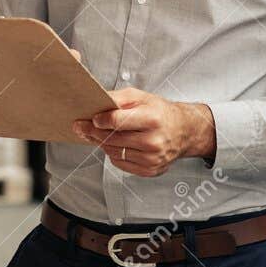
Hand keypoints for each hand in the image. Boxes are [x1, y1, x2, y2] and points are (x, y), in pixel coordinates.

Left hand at [73, 88, 215, 177]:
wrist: (184, 131)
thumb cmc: (160, 112)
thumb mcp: (141, 97)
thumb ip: (118, 98)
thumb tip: (97, 103)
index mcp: (152, 119)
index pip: (118, 122)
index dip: (100, 120)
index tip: (91, 118)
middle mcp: (154, 141)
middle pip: (113, 139)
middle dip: (94, 132)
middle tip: (81, 126)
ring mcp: (152, 159)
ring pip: (114, 152)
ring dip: (102, 143)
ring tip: (97, 134)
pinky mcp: (150, 170)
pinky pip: (120, 163)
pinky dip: (113, 154)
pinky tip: (114, 144)